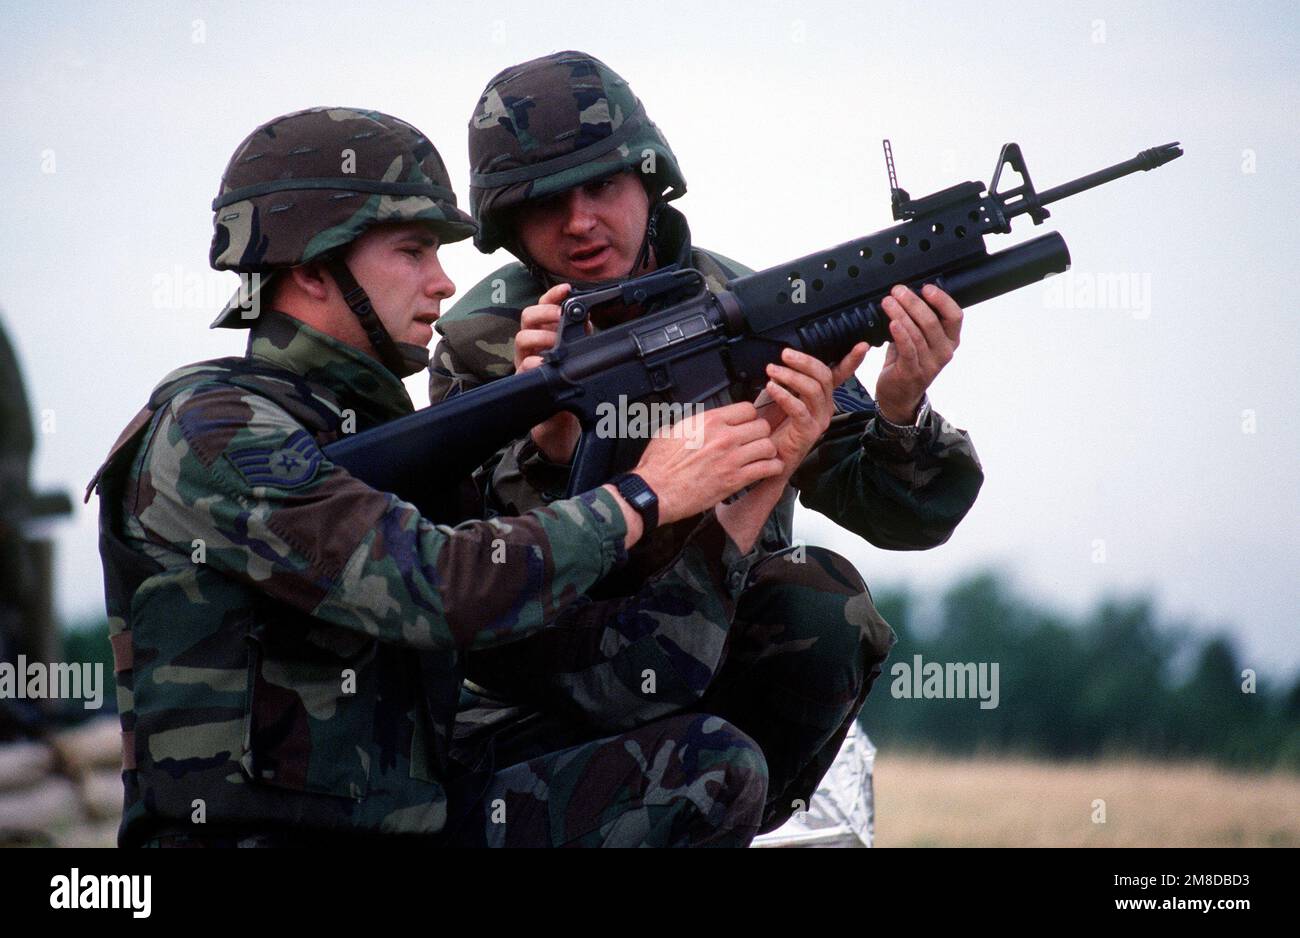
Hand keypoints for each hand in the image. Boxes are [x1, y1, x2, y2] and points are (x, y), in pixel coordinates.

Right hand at [515, 282, 585, 461]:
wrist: (562, 422)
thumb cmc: (571, 386)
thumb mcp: (580, 356)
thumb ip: (581, 336)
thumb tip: (587, 313)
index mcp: (548, 334)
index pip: (545, 307)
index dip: (553, 295)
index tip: (566, 288)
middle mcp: (535, 345)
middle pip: (526, 317)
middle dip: (543, 313)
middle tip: (558, 319)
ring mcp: (526, 362)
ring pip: (521, 338)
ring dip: (540, 337)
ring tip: (555, 345)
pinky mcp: (524, 381)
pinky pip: (524, 367)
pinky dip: (534, 364)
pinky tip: (545, 365)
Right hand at [632, 402, 782, 525]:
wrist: (655, 492)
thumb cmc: (658, 465)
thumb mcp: (670, 431)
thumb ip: (691, 424)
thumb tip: (696, 423)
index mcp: (708, 420)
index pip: (747, 409)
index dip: (749, 417)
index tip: (746, 425)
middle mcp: (724, 436)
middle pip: (762, 426)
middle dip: (760, 434)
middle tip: (755, 442)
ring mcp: (731, 458)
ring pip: (768, 446)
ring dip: (767, 452)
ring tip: (762, 457)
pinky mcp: (735, 479)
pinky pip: (767, 468)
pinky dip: (771, 469)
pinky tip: (766, 470)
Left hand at [756, 343, 868, 474]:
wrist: (768, 457)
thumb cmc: (772, 426)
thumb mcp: (780, 396)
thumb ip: (786, 379)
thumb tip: (780, 358)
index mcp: (822, 397)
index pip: (839, 375)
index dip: (851, 360)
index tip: (861, 346)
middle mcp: (825, 407)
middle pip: (824, 376)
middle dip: (804, 361)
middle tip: (784, 354)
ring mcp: (819, 420)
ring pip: (813, 389)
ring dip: (790, 376)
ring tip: (772, 370)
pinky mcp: (808, 432)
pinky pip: (799, 409)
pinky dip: (784, 395)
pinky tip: (771, 388)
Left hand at [875, 283, 962, 423]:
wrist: (898, 397)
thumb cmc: (907, 363)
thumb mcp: (918, 340)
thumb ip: (917, 321)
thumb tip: (906, 294)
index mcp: (950, 341)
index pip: (955, 316)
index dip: (942, 300)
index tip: (926, 287)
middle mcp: (944, 352)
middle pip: (933, 321)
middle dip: (913, 302)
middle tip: (897, 291)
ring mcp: (930, 364)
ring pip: (917, 333)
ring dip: (900, 314)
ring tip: (887, 302)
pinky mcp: (912, 372)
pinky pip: (908, 349)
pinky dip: (900, 334)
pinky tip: (892, 322)